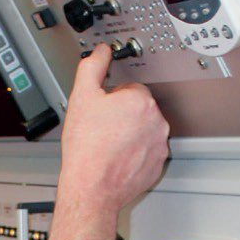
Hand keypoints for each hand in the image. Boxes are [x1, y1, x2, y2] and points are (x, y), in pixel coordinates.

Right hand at [60, 44, 169, 213]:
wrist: (91, 187)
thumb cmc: (86, 148)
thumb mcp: (81, 97)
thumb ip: (93, 66)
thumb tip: (101, 51)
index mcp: (140, 101)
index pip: (130, 88)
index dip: (112, 97)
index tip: (101, 109)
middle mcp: (156, 122)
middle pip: (139, 109)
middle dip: (122, 115)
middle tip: (102, 127)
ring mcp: (159, 145)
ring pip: (144, 130)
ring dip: (130, 133)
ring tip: (108, 144)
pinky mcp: (157, 165)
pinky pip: (147, 151)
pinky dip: (134, 153)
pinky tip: (116, 157)